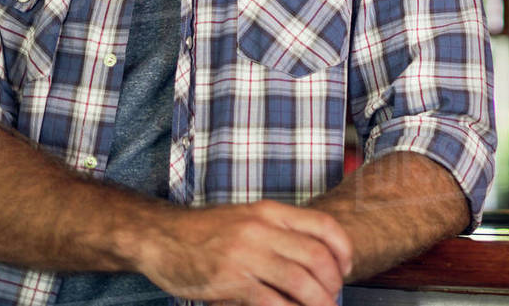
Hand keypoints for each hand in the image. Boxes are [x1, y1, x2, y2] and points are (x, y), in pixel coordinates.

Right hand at [138, 200, 353, 305]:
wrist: (161, 237)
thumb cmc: (205, 231)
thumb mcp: (247, 219)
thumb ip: (278, 233)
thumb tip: (313, 257)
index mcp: (270, 212)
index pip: (323, 225)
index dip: (343, 249)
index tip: (348, 267)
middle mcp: (262, 229)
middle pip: (317, 256)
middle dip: (333, 283)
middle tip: (333, 297)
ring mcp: (246, 255)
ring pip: (300, 281)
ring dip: (318, 301)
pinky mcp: (230, 281)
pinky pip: (271, 302)